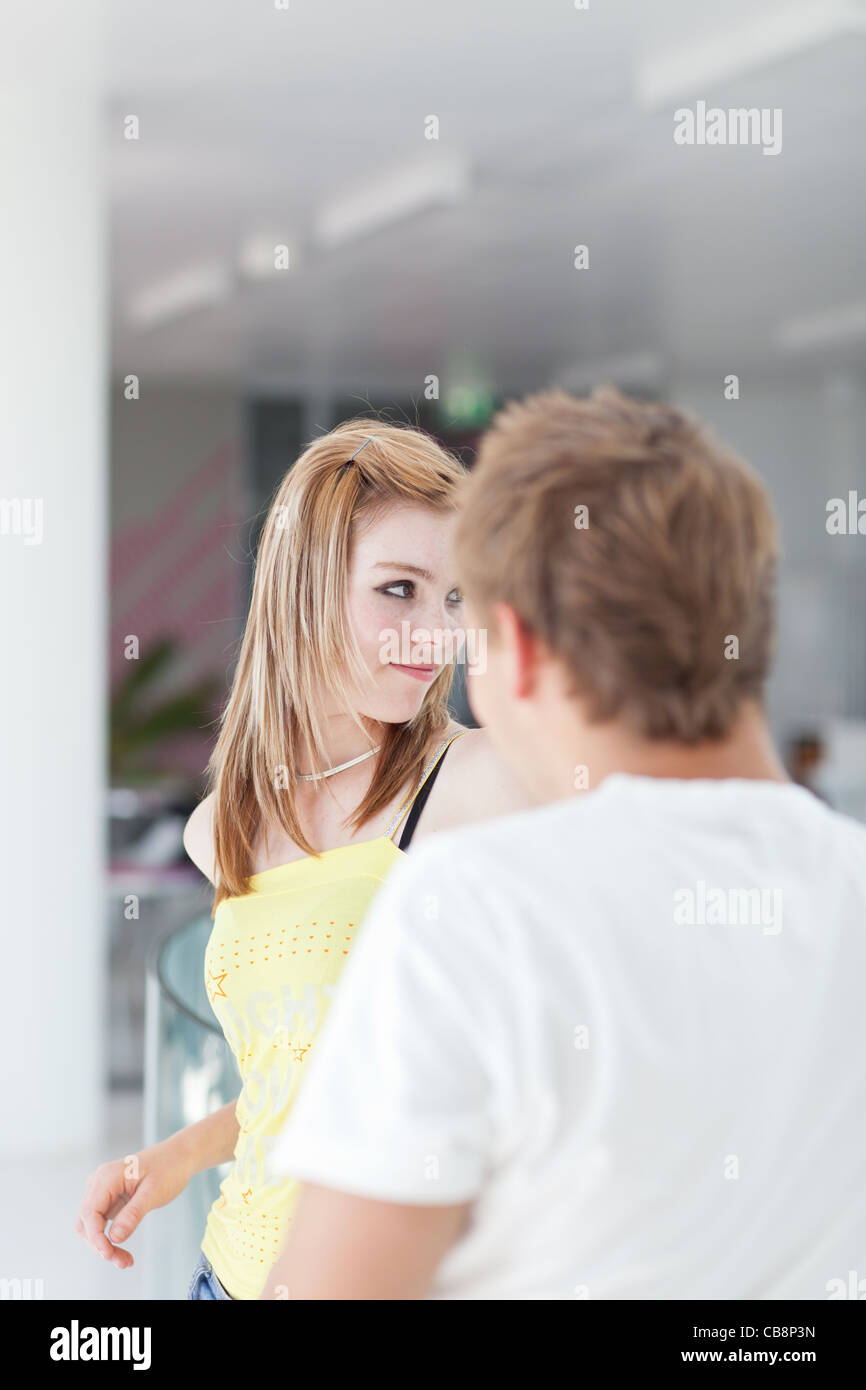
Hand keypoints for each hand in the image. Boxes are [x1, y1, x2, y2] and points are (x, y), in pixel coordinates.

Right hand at [74, 1137, 194, 1268]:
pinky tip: (123, 1249)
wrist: (180, 1156)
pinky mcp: (109, 1197)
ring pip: (92, 1225)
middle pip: (86, 1222)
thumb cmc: (169, 1168)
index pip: (90, 1214)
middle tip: (123, 1261)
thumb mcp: (154, 1192)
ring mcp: (103, 1189)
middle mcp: (99, 1182)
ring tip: (125, 1260)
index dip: (96, 1238)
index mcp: (107, 1177)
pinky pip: (102, 1221)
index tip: (110, 1255)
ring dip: (104, 1244)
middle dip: (100, 1245)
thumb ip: (133, 1214)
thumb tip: (114, 1238)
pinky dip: (110, 1237)